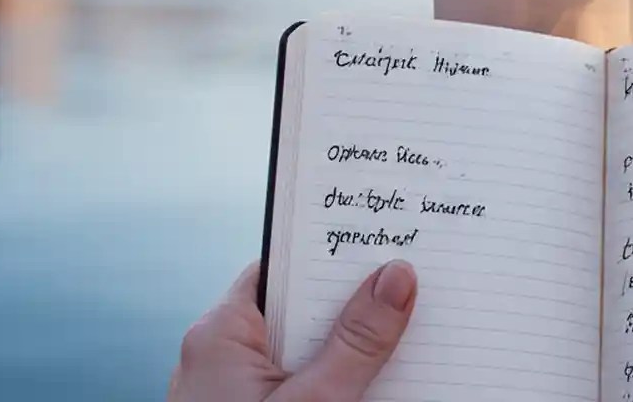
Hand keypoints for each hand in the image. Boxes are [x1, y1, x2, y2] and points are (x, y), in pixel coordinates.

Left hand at [169, 259, 416, 401]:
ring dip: (352, 351)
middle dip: (354, 305)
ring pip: (305, 353)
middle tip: (413, 291)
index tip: (384, 244)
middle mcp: (219, 357)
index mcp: (221, 334)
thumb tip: (396, 277)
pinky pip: (298, 387)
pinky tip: (379, 388)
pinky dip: (336, 384)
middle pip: (300, 311)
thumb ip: (358, 342)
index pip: (282, 268)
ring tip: (409, 341)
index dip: (332, 254)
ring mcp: (233, 393)